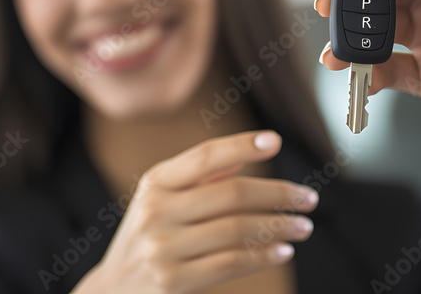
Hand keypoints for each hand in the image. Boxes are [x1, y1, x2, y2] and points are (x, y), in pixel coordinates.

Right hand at [77, 130, 317, 293]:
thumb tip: (245, 153)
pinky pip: (230, 262)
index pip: (205, 156)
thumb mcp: (161, 200)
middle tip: (308, 198)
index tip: (276, 141)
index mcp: (155, 183)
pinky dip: (262, 256)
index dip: (242, 145)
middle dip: (278, 194)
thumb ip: (199, 178)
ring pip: (237, 229)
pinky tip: (283, 250)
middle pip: (232, 194)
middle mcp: (156, 211)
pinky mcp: (173, 281)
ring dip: (279, 226)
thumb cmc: (149, 237)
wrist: (112, 290)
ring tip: (303, 226)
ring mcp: (163, 248)